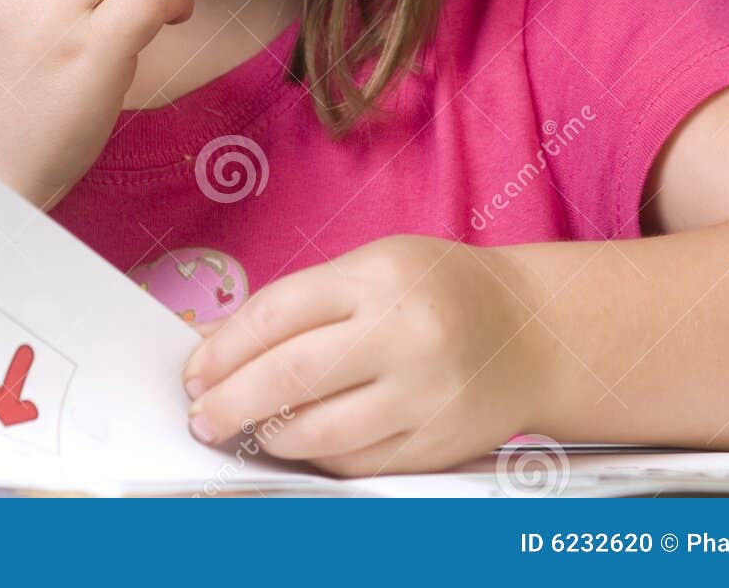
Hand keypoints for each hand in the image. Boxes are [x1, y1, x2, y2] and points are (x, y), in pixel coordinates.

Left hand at [178, 235, 544, 475]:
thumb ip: (304, 301)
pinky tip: (300, 444)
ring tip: (246, 430)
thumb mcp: (373, 266)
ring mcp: (422, 395)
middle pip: (289, 376)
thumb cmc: (438, 289)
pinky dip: (318, 458)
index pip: (276, 315)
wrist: (532, 330)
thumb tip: (224, 342)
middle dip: (230, 401)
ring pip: (320, 432)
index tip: (195, 370)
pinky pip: (357, 462)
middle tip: (202, 415)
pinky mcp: (437, 445)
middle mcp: (401, 334)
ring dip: (269, 437)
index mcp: (376, 278)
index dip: (223, 348)